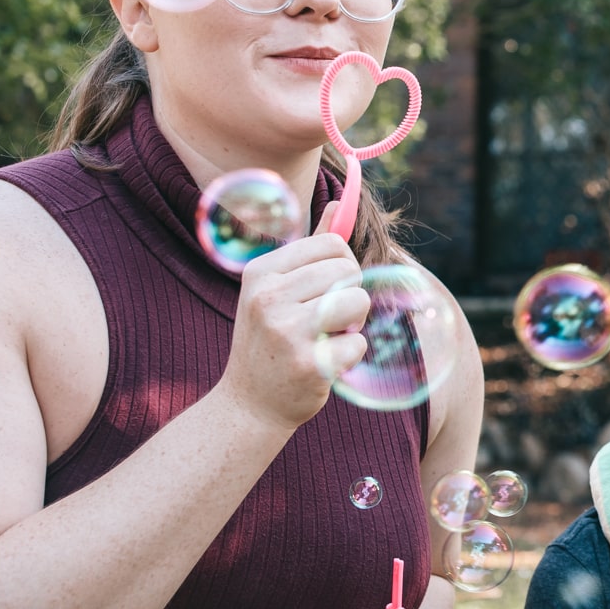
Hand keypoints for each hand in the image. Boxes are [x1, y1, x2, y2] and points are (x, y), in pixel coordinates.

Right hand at [217, 216, 366, 431]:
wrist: (249, 403)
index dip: (342, 266)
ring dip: (355, 323)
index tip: (327, 289)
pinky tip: (324, 364)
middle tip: (328, 320)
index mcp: (260, 272)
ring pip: (359, 301)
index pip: (331, 244)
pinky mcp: (308, 363)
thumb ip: (309, 250)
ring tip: (328, 337)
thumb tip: (337, 205)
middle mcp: (269, 296)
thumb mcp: (276, 290)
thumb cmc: (270, 340)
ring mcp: (287, 330)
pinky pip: (359, 343)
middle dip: (350, 294)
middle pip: (348, 270)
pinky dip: (350, 355)